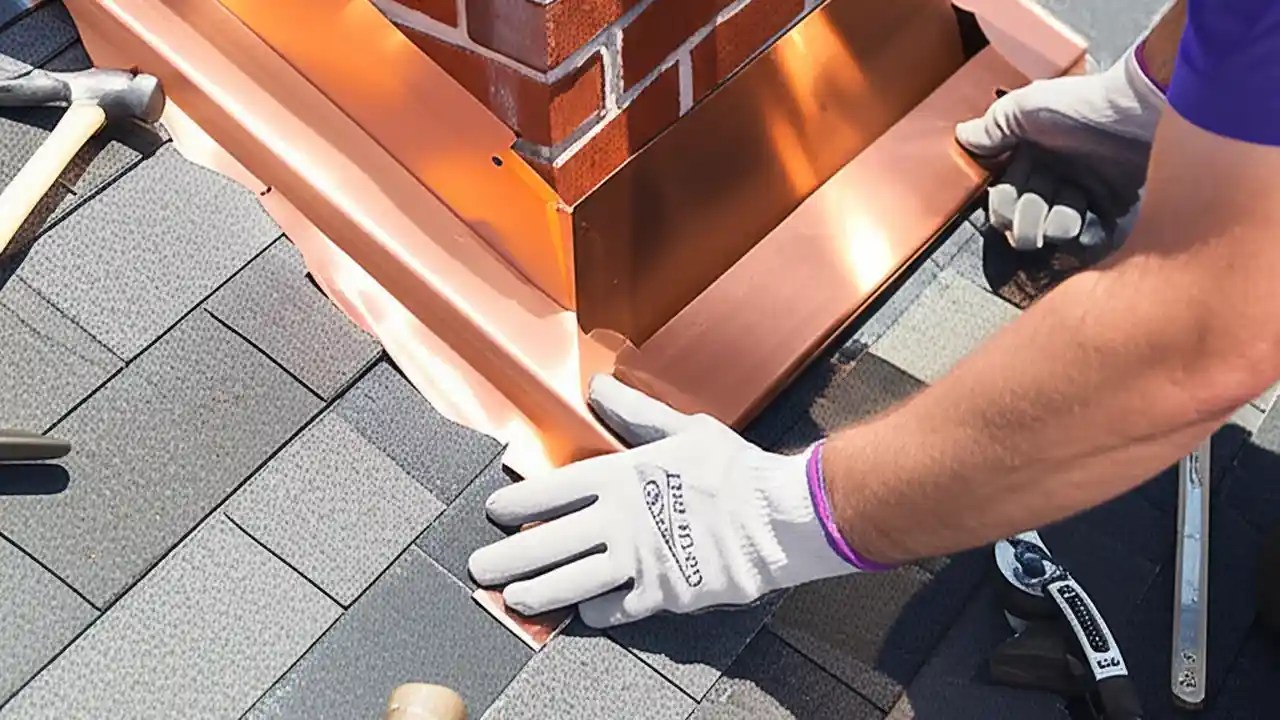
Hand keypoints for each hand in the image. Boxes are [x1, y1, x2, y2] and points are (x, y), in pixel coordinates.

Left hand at [467, 375, 861, 627]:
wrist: (777, 517)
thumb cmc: (733, 471)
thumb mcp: (681, 428)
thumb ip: (634, 413)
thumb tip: (599, 389)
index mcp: (620, 477)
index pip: (551, 490)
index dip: (517, 503)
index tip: (496, 512)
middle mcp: (619, 521)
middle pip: (546, 543)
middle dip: (506, 557)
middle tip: (481, 567)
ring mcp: (637, 561)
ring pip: (571, 582)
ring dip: (537, 592)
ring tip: (515, 597)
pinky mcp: (660, 593)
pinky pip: (616, 608)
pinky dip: (597, 610)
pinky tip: (586, 610)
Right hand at [955, 47, 1165, 249]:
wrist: (1141, 110)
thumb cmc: (1081, 104)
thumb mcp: (1026, 107)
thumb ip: (992, 126)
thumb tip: (962, 137)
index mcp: (1030, 154)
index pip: (1004, 194)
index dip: (1002, 206)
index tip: (1006, 205)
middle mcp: (1053, 174)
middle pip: (1026, 216)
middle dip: (1026, 222)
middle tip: (1035, 218)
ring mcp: (1083, 191)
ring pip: (1055, 228)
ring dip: (1058, 224)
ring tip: (1071, 212)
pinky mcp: (1111, 204)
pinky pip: (1090, 233)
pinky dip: (1086, 235)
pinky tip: (1087, 225)